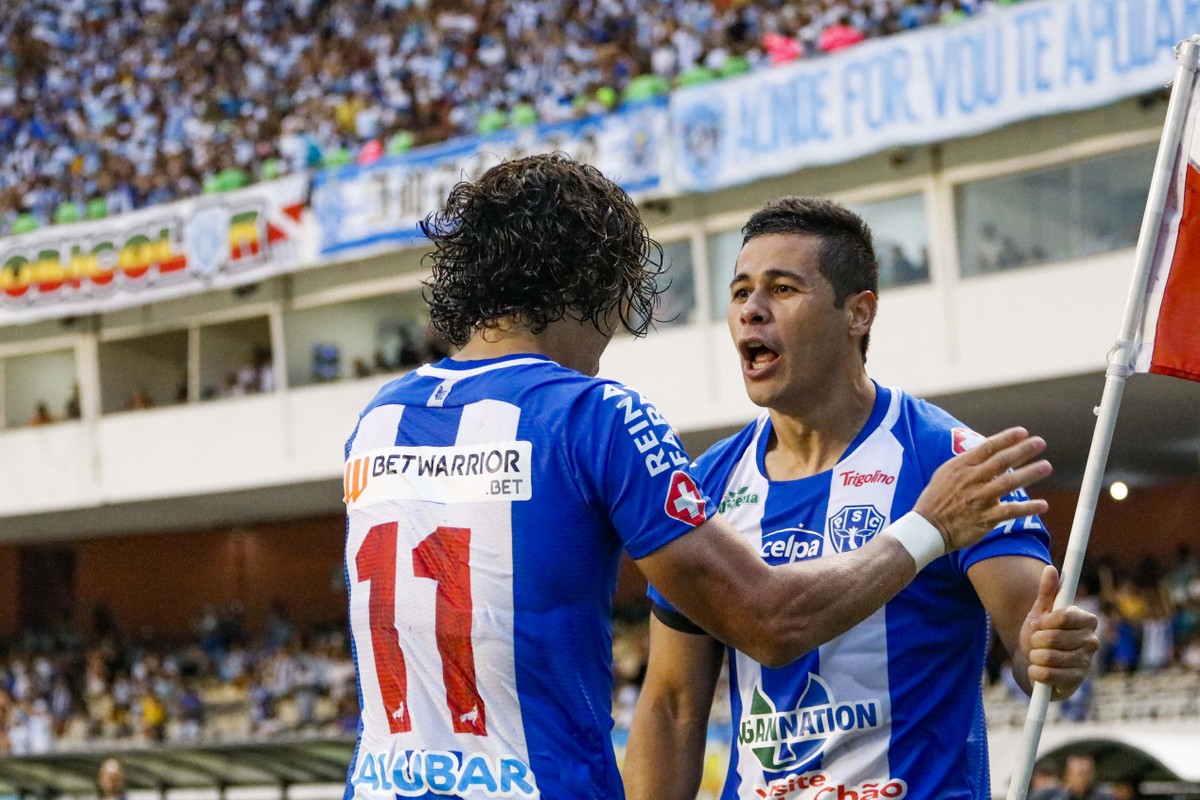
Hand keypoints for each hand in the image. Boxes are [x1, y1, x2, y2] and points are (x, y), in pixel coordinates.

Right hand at [913, 427, 1050, 551]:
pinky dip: (1028, 508)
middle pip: (1002, 461)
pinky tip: (1043, 505)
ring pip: (1009, 483)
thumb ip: (967, 464)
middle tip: (1040, 442)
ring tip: (1047, 466)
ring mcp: (979, 499)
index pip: (987, 447)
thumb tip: (987, 454)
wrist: (927, 528)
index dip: (1007, 438)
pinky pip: (1010, 511)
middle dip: (1023, 450)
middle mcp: (971, 480)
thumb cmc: (935, 499)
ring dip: (1030, 474)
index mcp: (961, 466)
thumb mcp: (945, 474)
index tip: (1023, 432)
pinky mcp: (985, 518)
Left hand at [1020, 564, 1099, 699]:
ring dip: (1034, 656)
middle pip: (1054, 637)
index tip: (1039, 623)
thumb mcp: (1040, 612)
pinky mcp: (1077, 681)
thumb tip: (1050, 569)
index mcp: (1086, 620)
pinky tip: (1037, 670)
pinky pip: (1049, 675)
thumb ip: (1046, 592)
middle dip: (1036, 639)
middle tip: (1035, 641)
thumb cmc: (1040, 634)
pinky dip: (1036, 672)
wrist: (1036, 664)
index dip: (1046, 620)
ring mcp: (1086, 662)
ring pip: (1049, 657)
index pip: (1065, 615)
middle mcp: (1092, 641)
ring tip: (1036, 655)